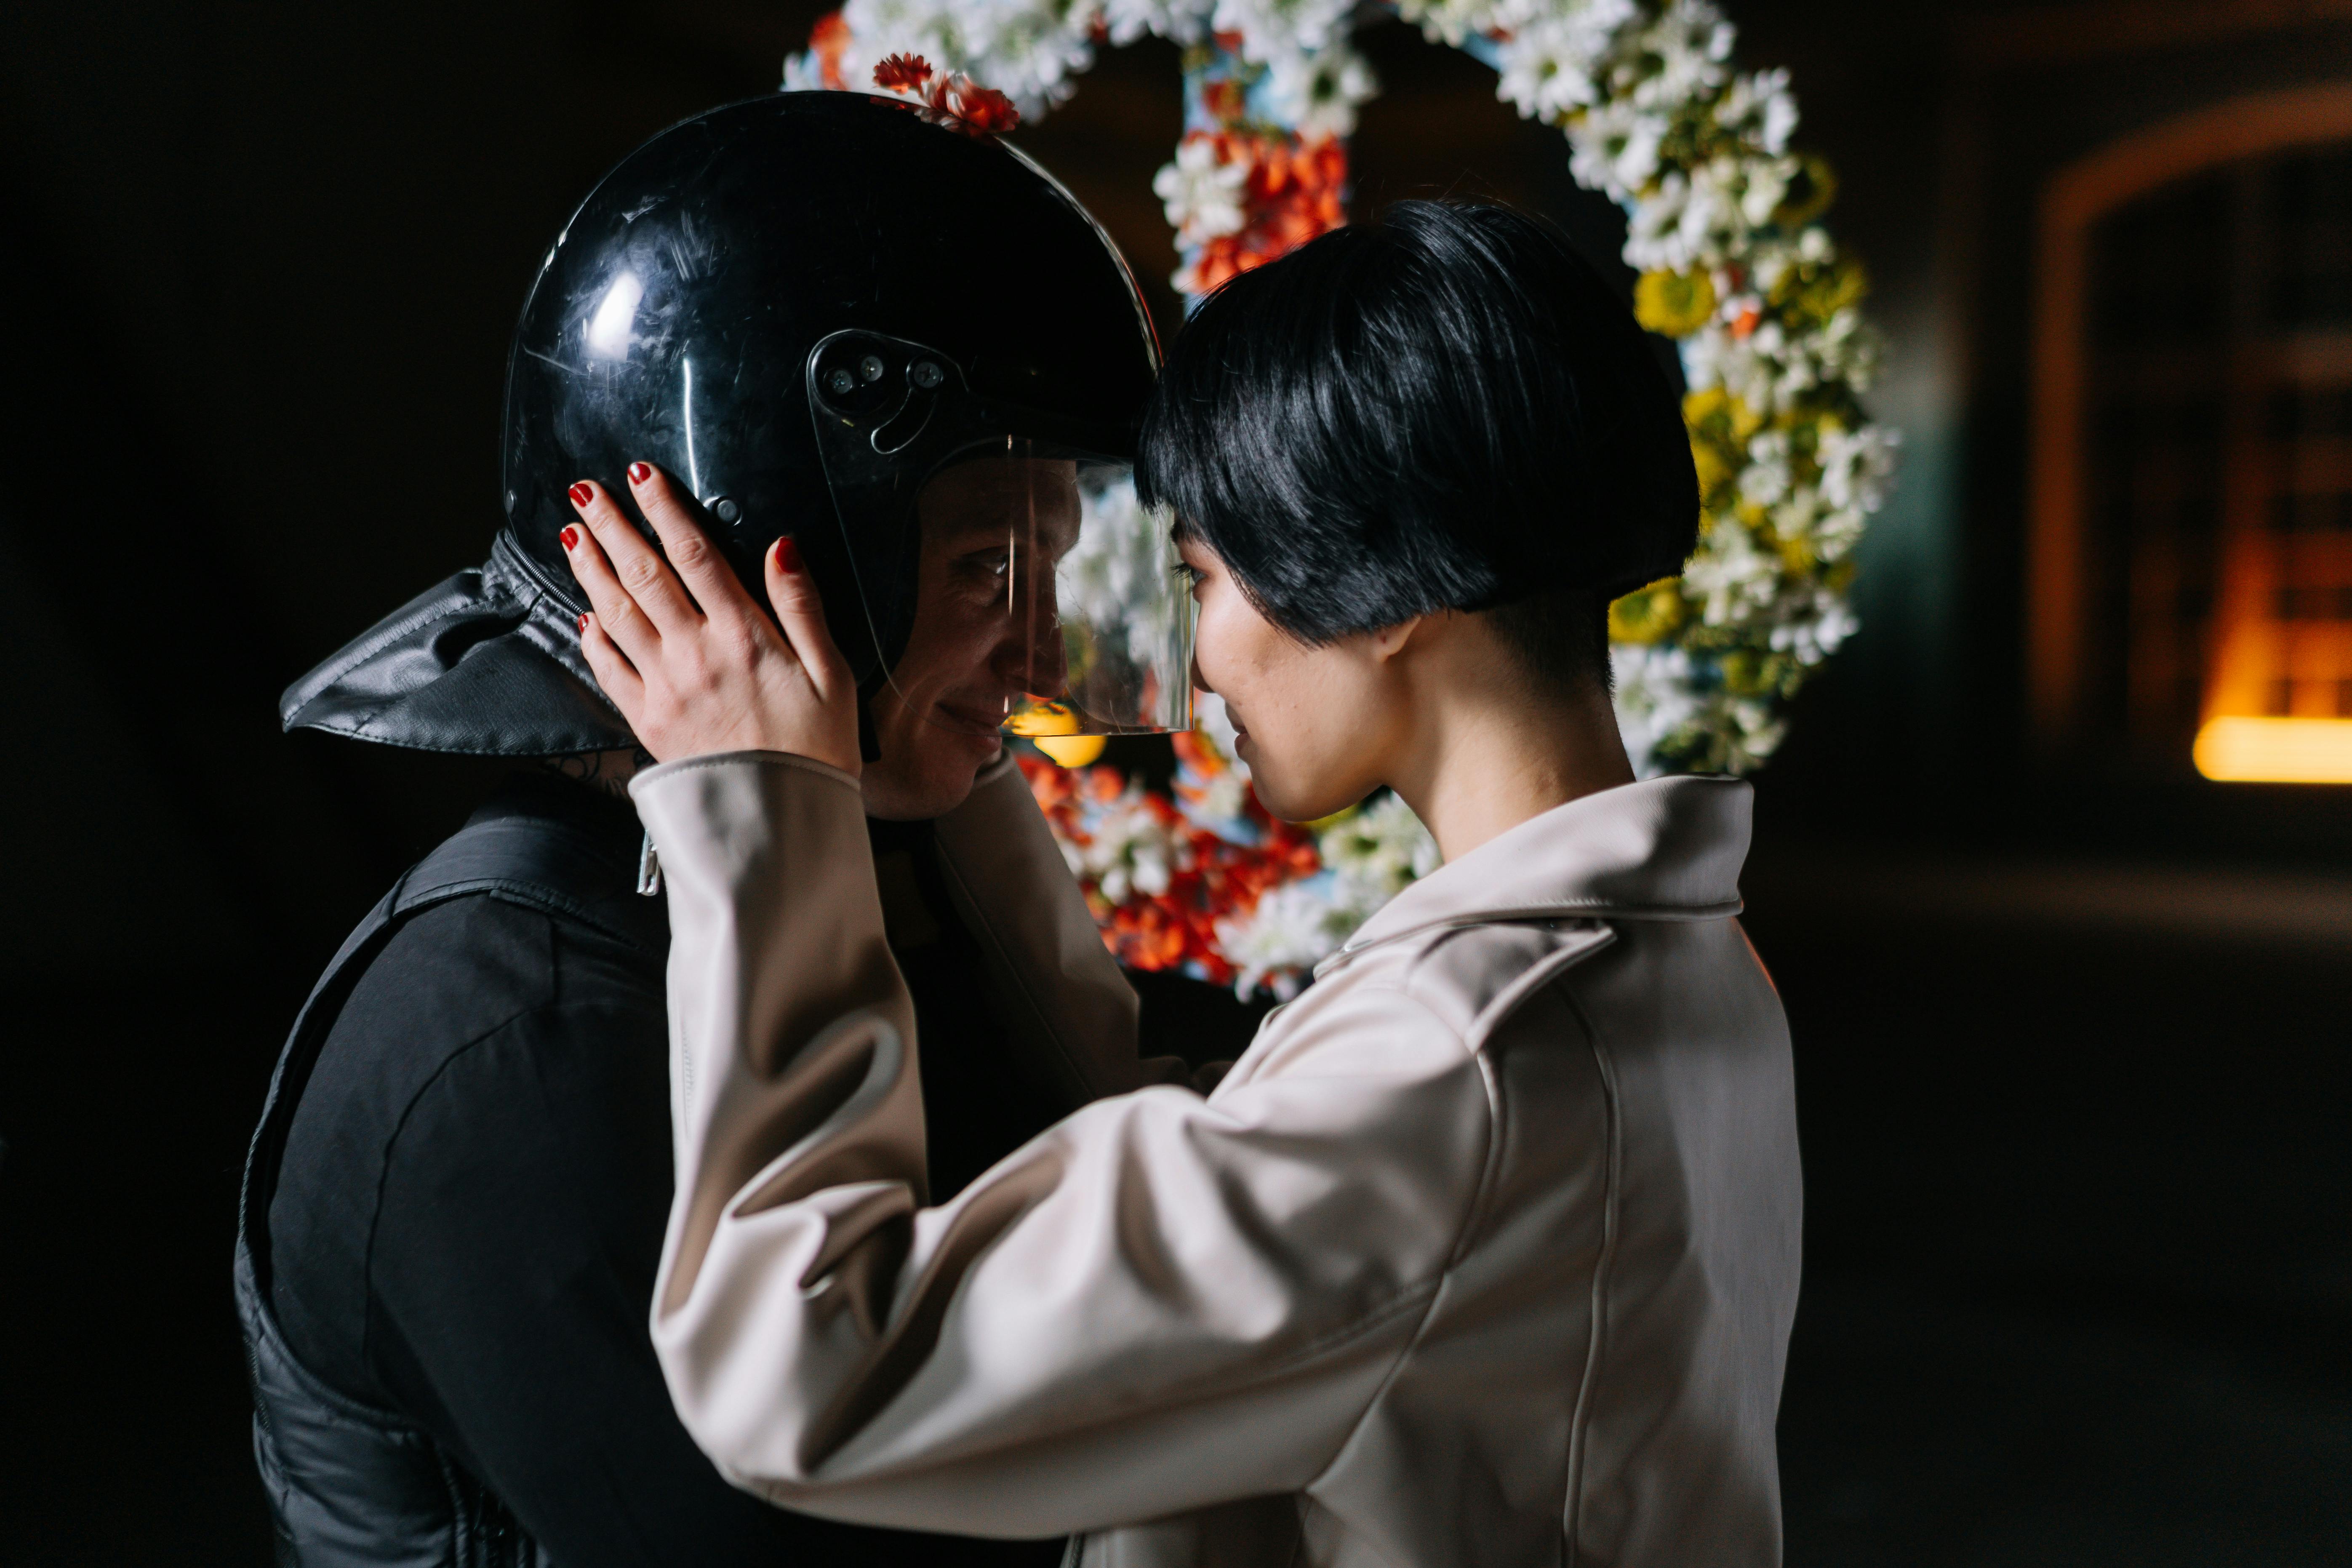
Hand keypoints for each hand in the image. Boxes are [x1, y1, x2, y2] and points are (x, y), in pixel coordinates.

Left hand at [561, 463, 860, 774]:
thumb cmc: (816, 750)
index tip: (640, 476)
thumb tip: (783, 548)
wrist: (781, 823)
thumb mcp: (833, 673)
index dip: (664, 509)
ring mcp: (665, 688)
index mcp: (744, 636)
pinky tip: (585, 616)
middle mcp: (696, 654)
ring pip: (617, 613)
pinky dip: (592, 639)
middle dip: (612, 526)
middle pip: (645, 574)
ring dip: (591, 569)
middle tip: (585, 491)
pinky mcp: (648, 722)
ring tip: (573, 534)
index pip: (695, 554)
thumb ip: (803, 607)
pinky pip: (609, 671)